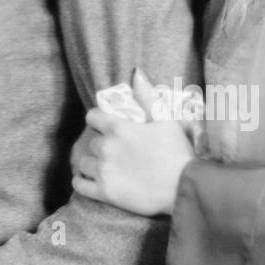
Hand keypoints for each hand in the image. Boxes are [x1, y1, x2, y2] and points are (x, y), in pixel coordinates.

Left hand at [73, 104, 194, 216]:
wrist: (185, 187)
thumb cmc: (178, 152)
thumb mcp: (165, 119)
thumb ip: (147, 96)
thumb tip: (136, 72)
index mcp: (118, 128)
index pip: (92, 117)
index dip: (98, 121)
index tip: (106, 128)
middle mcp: (106, 147)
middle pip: (90, 142)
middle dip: (101, 146)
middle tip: (115, 153)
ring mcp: (103, 170)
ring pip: (83, 163)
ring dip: (91, 164)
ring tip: (105, 168)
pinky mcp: (104, 192)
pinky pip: (79, 184)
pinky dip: (82, 182)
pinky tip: (90, 181)